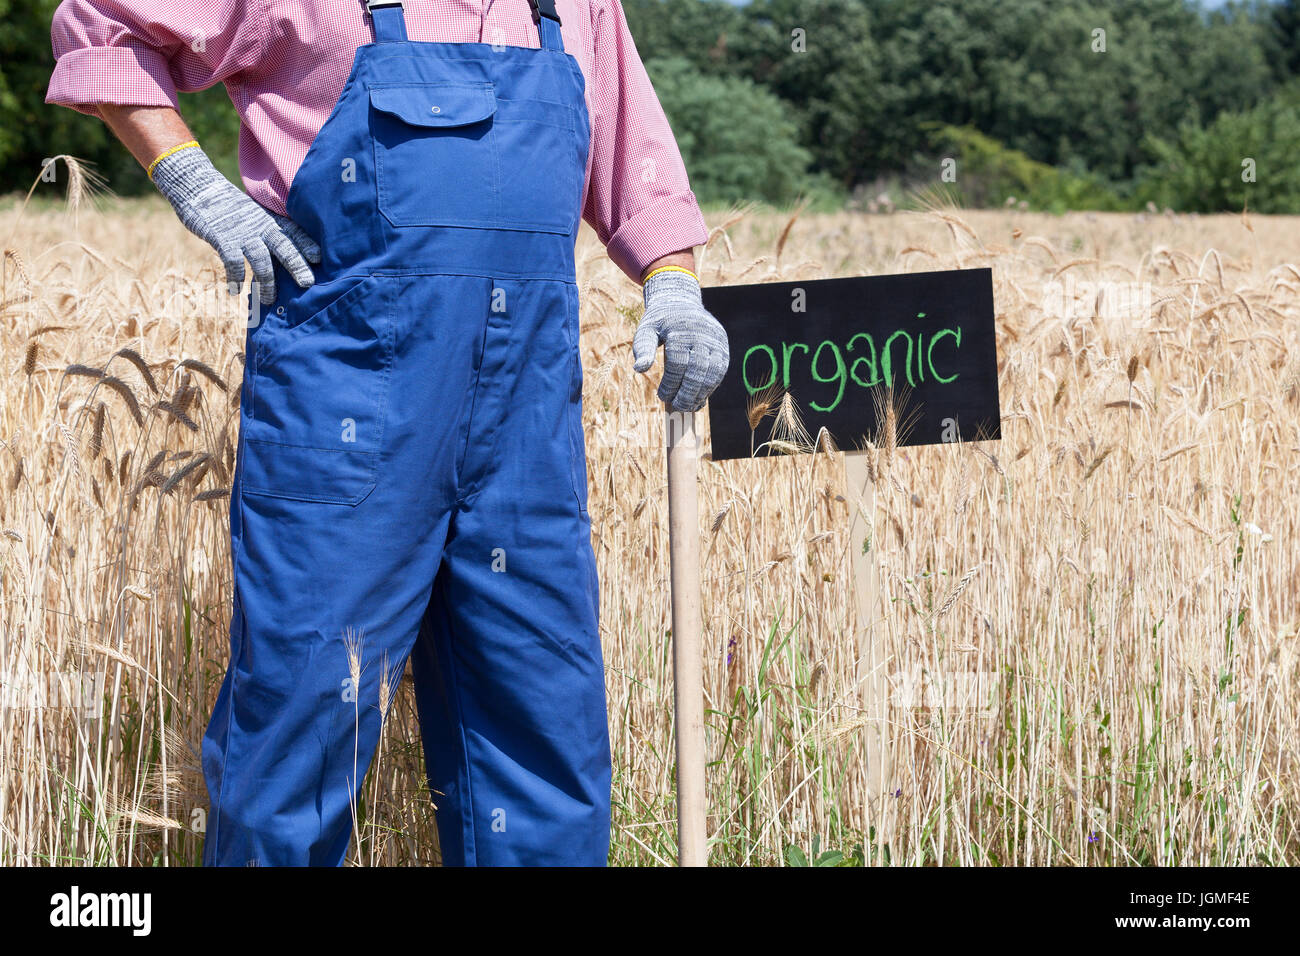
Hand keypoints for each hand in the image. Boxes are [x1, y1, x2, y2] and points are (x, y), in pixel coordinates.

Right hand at [150, 145, 318, 304]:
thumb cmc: (231, 207)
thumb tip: (287, 256)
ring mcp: (242, 234)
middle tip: (308, 283)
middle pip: (284, 247)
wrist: (200, 190)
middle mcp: (261, 227)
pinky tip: (234, 292)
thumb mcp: (256, 214)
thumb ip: (269, 231)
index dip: (307, 244)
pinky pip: (232, 263)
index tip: (319, 257)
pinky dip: (234, 278)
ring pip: (261, 261)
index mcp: (270, 220)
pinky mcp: (223, 239)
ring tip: (268, 300)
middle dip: (297, 266)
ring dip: (266, 283)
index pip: (294, 232)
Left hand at [632, 268, 729, 412]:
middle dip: (687, 393)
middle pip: (697, 371)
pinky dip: (711, 386)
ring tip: (689, 406)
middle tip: (677, 406)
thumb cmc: (660, 321)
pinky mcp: (723, 345)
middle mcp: (701, 334)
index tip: (662, 396)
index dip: (670, 384)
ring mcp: (715, 340)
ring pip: (712, 373)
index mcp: (680, 330)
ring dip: (701, 393)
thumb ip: (642, 348)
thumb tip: (639, 369)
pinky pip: (720, 370)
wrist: (681, 303)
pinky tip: (700, 397)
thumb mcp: (646, 330)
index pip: (678, 364)